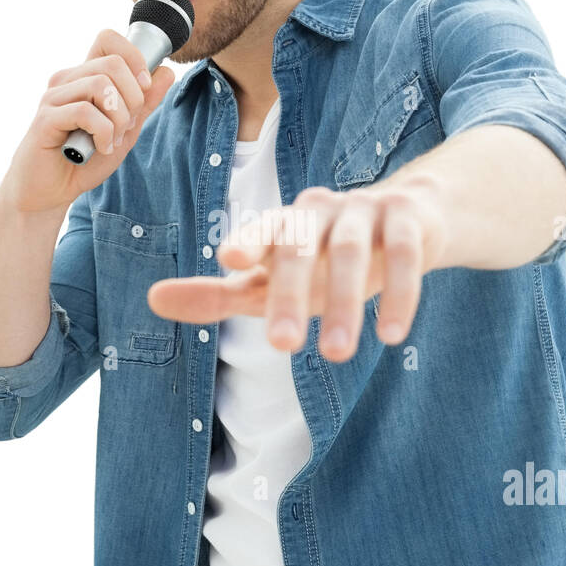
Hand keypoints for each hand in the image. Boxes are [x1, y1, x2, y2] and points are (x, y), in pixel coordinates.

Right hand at [0, 29, 173, 216]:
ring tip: (112, 140)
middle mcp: (67, 80)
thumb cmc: (84, 160)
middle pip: (113, 63)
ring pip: (101, 85)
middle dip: (133, 98)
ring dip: (118, 118)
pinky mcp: (46, 119)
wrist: (50, 192)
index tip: (143, 88)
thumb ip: (144, 103)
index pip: (108, 40)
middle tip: (126, 126)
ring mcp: (54, 97)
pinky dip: (103, 133)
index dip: (134, 58)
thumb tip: (166, 72)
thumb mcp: (125, 131)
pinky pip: (86, 112)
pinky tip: (99, 148)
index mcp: (85, 77)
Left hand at [146, 174, 447, 360]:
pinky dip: (399, 293)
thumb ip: (217, 293)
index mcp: (285, 224)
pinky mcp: (409, 222)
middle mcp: (321, 211)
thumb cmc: (324, 259)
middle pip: (301, 247)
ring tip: (337, 355)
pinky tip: (391, 335)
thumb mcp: (272, 279)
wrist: (413, 220)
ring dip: (345, 302)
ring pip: (352, 252)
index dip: (249, 239)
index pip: (263, 229)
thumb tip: (152, 299)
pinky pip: (404, 255)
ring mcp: (367, 211)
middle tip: (281, 346)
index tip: (230, 257)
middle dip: (290, 294)